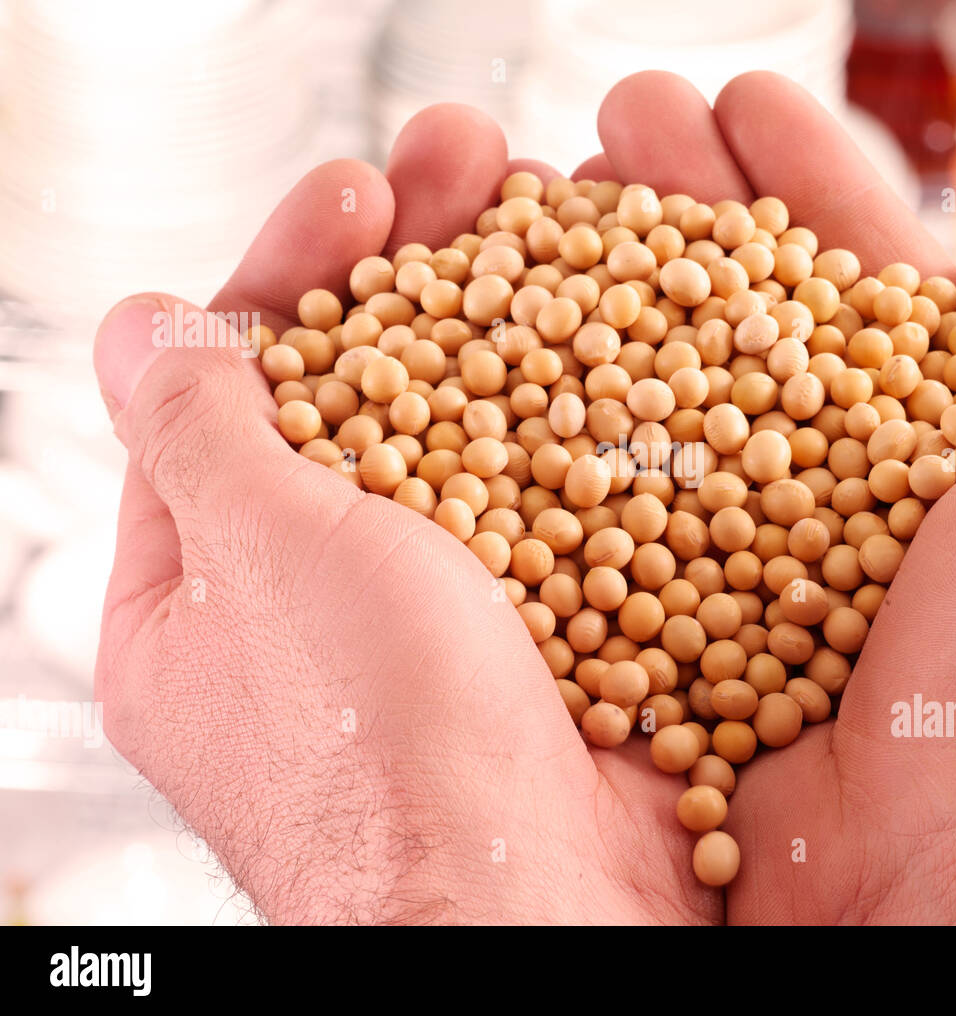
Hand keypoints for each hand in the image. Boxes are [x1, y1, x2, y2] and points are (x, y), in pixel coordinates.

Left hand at [93, 105, 716, 923]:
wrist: (537, 911)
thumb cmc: (380, 758)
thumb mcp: (258, 561)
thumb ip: (199, 431)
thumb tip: (137, 323)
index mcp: (206, 591)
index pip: (234, 393)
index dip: (296, 278)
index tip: (362, 196)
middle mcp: (327, 600)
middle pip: (368, 393)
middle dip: (418, 270)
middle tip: (472, 162)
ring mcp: (452, 615)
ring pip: (478, 432)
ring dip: (514, 321)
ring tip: (563, 210)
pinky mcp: (556, 630)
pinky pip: (566, 495)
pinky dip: (592, 414)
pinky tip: (632, 336)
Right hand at [591, 71, 955, 923]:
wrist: (942, 865)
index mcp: (932, 450)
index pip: (855, 282)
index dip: (802, 187)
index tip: (744, 110)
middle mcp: (824, 498)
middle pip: (736, 317)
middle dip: (682, 207)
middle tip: (618, 125)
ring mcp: (734, 554)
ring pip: (656, 388)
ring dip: (604, 283)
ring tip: (546, 189)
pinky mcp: (658, 616)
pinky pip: (595, 495)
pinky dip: (555, 413)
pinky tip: (511, 333)